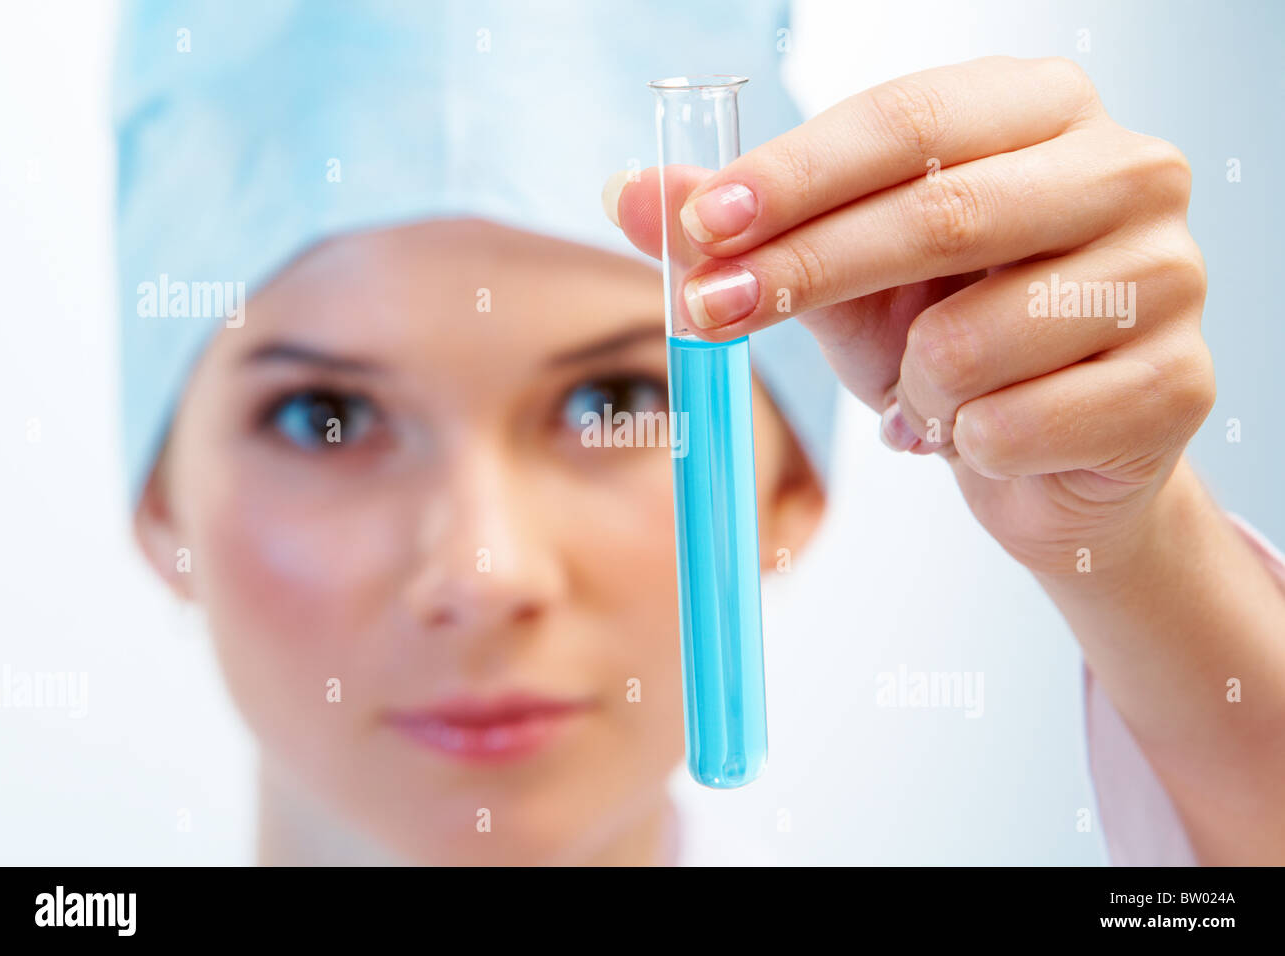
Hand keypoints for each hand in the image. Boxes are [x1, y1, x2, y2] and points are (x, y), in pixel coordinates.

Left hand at [605, 56, 1212, 577]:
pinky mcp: (1180, 387)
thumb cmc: (950, 341)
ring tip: (931, 394)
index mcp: (1041, 112)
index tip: (700, 225)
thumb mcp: (839, 275)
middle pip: (942, 213)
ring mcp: (1171, 278)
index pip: (904, 121)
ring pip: (972, 340)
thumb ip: (746, 230)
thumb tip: (631, 194)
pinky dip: (962, 446)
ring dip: (909, 388)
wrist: (1049, 454)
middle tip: (709, 315)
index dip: (793, 177)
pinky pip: (1013, 427)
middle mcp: (1126, 172)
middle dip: (803, 274)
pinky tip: (986, 435)